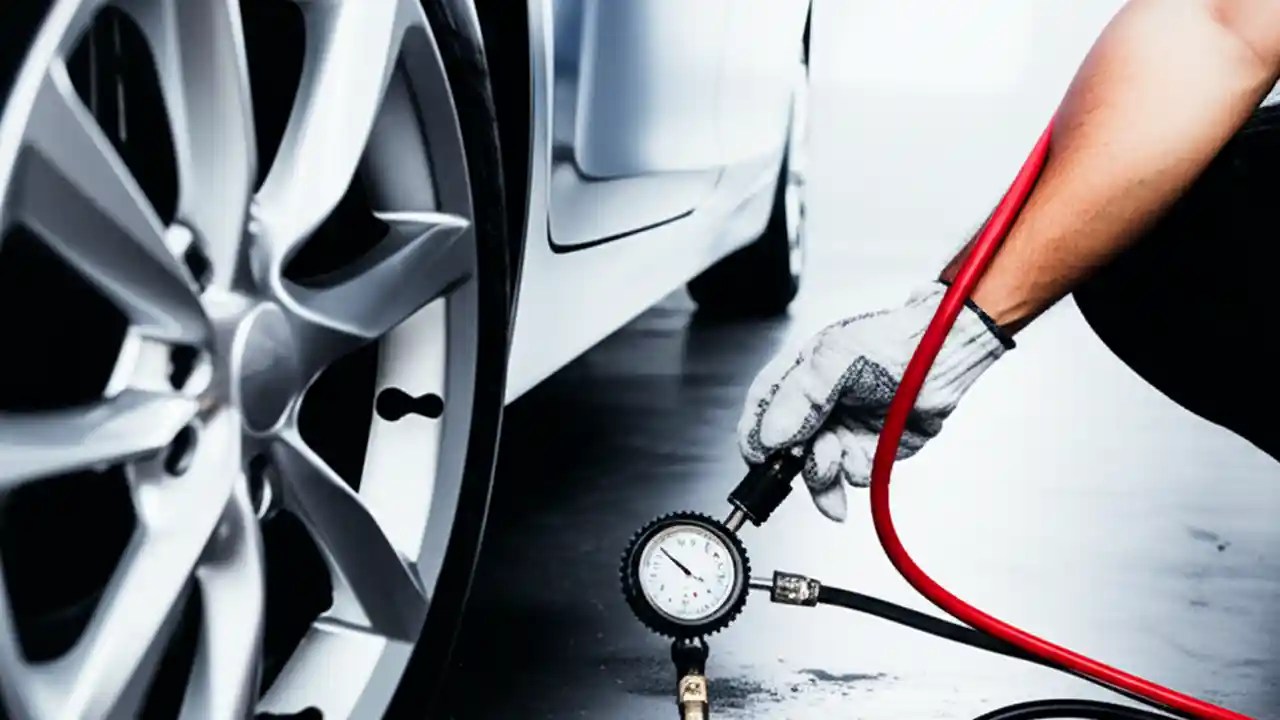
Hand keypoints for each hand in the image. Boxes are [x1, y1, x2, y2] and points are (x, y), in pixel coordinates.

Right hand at [737, 282, 1011, 520]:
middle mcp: (815, 409)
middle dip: (793, 461)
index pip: (759, 411)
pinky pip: (851, 476)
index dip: (754, 437)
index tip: (760, 457)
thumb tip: (771, 436)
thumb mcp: (835, 359)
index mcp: (797, 379)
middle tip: (806, 457)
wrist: (943, 356)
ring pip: (816, 470)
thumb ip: (801, 398)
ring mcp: (841, 431)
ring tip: (839, 454)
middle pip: (784, 450)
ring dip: (825, 471)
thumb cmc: (891, 342)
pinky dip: (856, 472)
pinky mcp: (868, 451)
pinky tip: (866, 455)